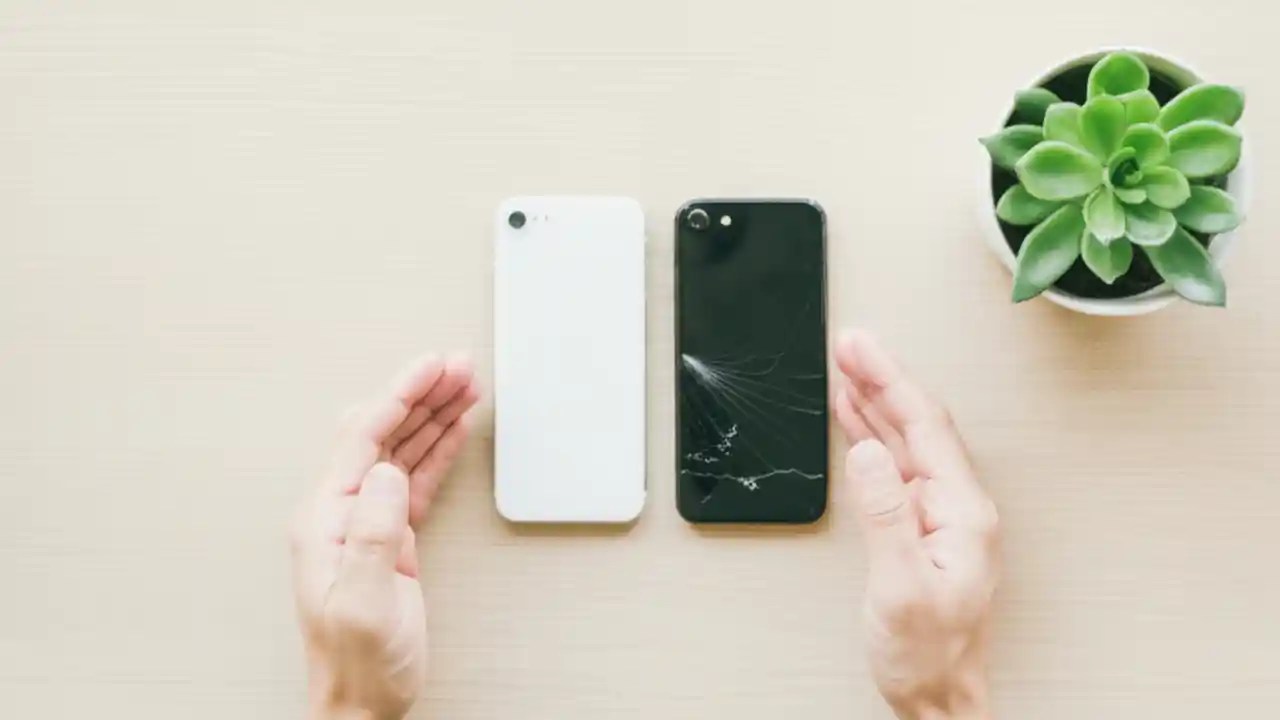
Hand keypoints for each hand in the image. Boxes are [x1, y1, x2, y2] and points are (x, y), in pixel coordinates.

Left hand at [291, 355, 479, 719]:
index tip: (431, 366)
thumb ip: (371, 534)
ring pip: (402, 449)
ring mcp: (366, 521)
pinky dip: (439, 448)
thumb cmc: (358, 662)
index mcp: (325, 518)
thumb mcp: (364, 600)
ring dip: (433, 415)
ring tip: (466, 385)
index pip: (363, 438)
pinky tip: (456, 428)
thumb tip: (385, 472)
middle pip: (383, 432)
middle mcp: (342, 510)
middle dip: (421, 393)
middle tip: (459, 365)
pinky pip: (417, 478)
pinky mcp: (390, 536)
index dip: (400, 395)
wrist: (363, 702)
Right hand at [832, 330, 999, 719]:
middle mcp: (957, 507)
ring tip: (848, 367)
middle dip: (882, 378)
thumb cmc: (927, 653)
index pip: (924, 428)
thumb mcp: (899, 585)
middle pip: (918, 424)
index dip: (890, 381)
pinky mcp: (920, 527)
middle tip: (850, 343)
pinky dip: (873, 435)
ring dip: (876, 401)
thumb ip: (885, 516)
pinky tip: (856, 419)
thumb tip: (869, 454)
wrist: (936, 694)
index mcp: (962, 512)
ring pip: (906, 441)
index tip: (861, 349)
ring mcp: (939, 515)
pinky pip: (896, 466)